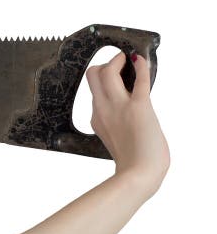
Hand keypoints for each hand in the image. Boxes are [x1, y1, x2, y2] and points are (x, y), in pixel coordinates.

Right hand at [85, 49, 170, 197]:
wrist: (139, 174)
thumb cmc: (132, 163)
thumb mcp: (113, 140)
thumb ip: (113, 124)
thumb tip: (123, 115)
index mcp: (97, 118)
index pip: (93, 92)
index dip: (103, 81)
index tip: (114, 76)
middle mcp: (103, 109)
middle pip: (92, 75)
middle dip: (105, 65)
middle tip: (118, 64)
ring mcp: (119, 107)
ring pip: (107, 72)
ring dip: (117, 61)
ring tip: (126, 60)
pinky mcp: (139, 107)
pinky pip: (139, 80)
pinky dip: (141, 67)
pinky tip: (141, 60)